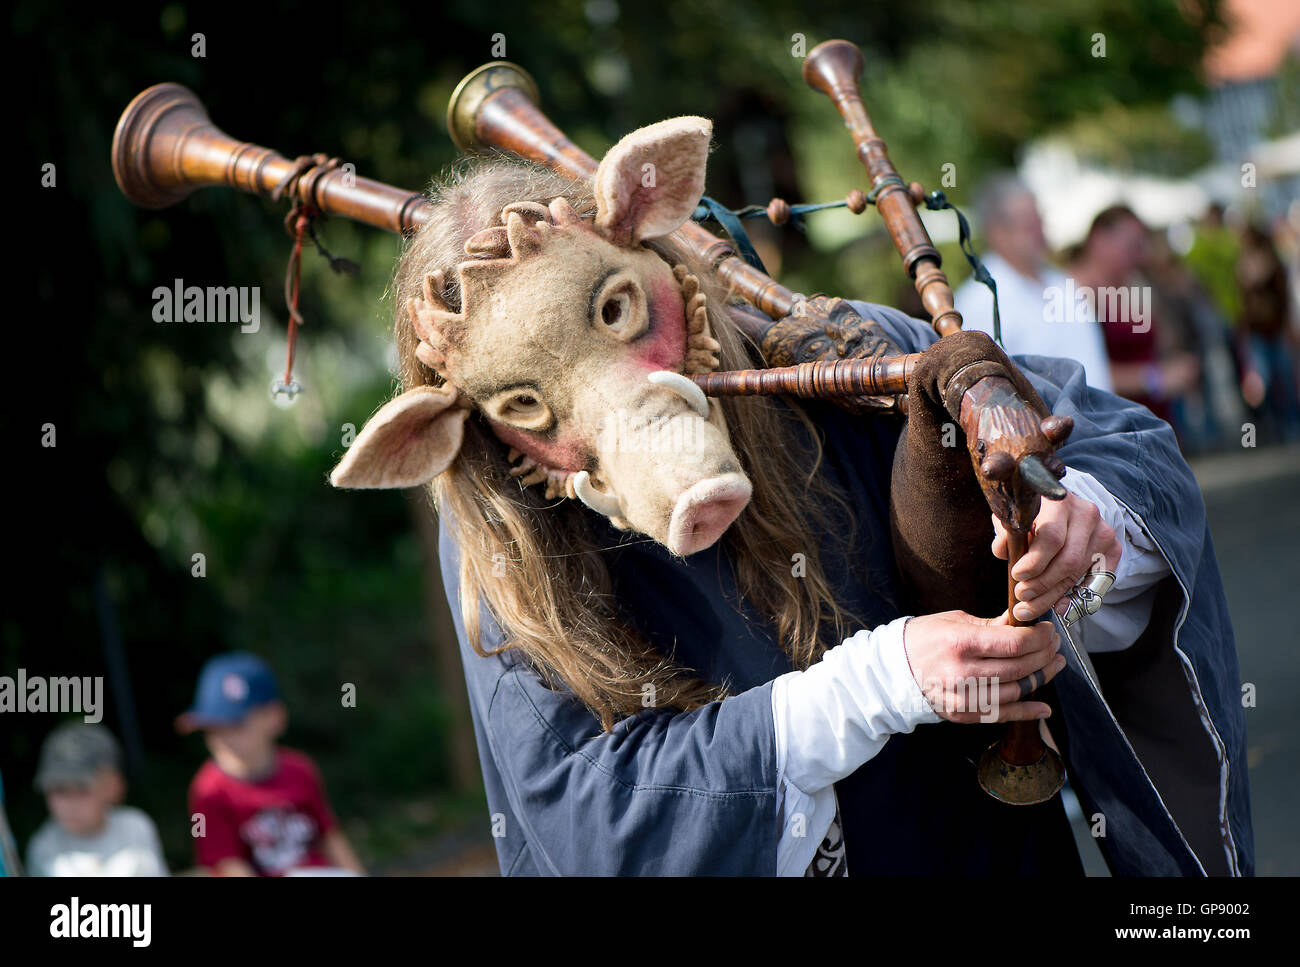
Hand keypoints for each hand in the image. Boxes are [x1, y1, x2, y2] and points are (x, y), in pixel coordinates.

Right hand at [902, 610, 1065, 722]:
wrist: (891, 670)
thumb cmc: (923, 639)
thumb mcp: (954, 622)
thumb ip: (991, 626)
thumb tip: (1024, 623)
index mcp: (961, 643)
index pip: (1015, 643)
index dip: (1039, 637)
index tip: (1047, 630)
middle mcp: (963, 673)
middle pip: (1020, 667)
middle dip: (1044, 654)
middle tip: (1054, 644)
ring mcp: (963, 697)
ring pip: (1016, 691)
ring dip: (1041, 678)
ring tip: (1053, 665)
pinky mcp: (962, 714)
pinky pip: (1002, 714)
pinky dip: (1026, 712)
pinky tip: (1044, 707)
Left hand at [991, 493, 1121, 621]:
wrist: (1065, 508)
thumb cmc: (1034, 514)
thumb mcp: (1016, 517)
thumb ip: (1007, 533)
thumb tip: (1004, 552)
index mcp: (1059, 502)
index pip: (1051, 536)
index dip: (1034, 561)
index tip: (1017, 576)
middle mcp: (1086, 515)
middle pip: (1068, 560)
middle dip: (1042, 584)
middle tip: (1021, 596)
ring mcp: (1103, 532)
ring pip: (1079, 572)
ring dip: (1052, 595)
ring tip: (1030, 606)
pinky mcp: (1113, 548)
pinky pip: (1096, 581)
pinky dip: (1077, 598)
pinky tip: (1058, 605)